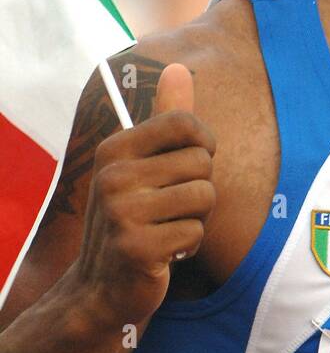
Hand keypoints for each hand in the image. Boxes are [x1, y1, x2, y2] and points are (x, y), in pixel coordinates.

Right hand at [70, 63, 216, 336]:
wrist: (103, 286)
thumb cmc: (136, 217)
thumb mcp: (146, 164)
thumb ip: (167, 118)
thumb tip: (179, 66)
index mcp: (116, 147)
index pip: (187, 124)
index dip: (204, 145)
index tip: (188, 166)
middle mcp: (113, 175)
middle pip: (203, 163)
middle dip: (201, 189)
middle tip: (172, 209)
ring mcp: (122, 212)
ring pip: (204, 197)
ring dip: (197, 219)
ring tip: (168, 228)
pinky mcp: (136, 247)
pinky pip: (196, 233)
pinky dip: (189, 246)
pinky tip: (165, 253)